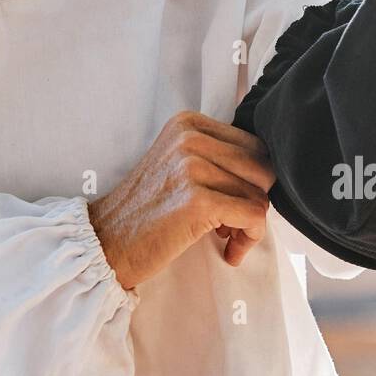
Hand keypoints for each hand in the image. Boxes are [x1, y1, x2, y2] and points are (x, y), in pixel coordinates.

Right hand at [89, 112, 274, 290]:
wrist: (107, 242)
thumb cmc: (147, 211)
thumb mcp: (178, 164)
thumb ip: (216, 157)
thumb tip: (269, 174)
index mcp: (188, 123)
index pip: (255, 145)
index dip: (252, 180)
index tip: (232, 203)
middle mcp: (190, 137)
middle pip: (263, 168)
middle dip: (256, 201)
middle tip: (231, 225)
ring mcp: (192, 166)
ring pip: (261, 195)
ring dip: (251, 226)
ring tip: (225, 239)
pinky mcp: (197, 200)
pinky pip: (254, 216)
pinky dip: (249, 239)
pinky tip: (229, 252)